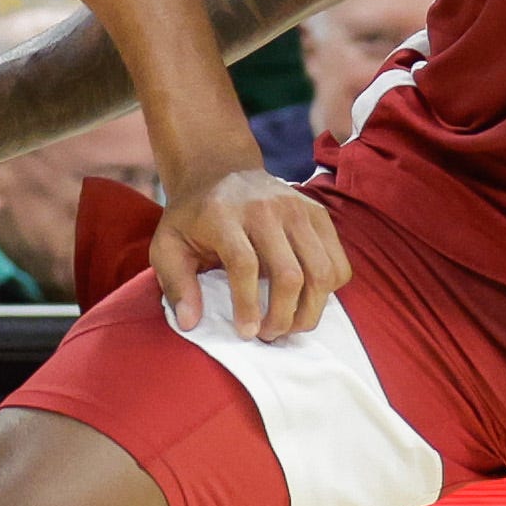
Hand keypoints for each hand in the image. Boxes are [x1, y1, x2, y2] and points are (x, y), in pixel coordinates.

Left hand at [147, 164, 350, 339]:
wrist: (220, 170)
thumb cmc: (192, 218)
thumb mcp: (167, 246)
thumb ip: (176, 285)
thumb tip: (191, 323)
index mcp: (223, 215)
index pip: (244, 264)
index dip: (248, 305)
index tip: (246, 333)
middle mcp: (265, 208)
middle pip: (289, 274)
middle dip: (282, 316)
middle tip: (269, 335)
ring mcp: (297, 208)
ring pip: (321, 271)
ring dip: (310, 310)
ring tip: (291, 325)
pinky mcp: (318, 212)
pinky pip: (338, 261)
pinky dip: (329, 290)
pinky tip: (307, 299)